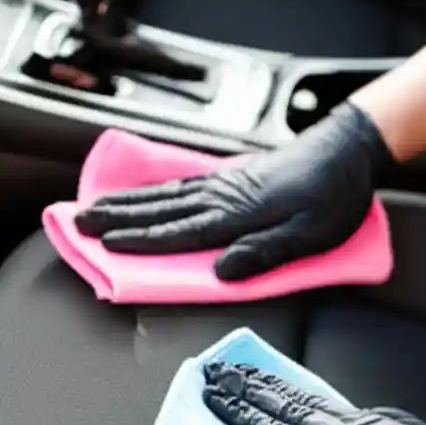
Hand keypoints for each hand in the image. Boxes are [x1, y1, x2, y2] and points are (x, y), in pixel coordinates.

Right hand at [75, 104, 390, 280]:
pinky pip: (181, 183)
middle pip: (161, 210)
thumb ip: (265, 253)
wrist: (347, 151)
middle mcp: (223, 197)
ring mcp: (225, 183)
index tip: (106, 245)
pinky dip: (154, 189)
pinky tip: (142, 193)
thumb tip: (222, 273)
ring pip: (166, 195)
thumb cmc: (334, 199)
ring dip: (128, 202)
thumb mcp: (310, 235)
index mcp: (239, 216)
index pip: (180, 233)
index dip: (142, 241)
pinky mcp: (232, 175)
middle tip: (78, 223)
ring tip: (94, 207)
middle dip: (118, 218)